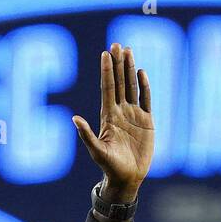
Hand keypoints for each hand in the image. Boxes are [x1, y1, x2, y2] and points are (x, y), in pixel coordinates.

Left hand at [72, 43, 153, 202]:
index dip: (106, 71)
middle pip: (119, 82)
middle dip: (118, 63)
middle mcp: (120, 112)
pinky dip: (144, 86)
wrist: (127, 178)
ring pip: (131, 87)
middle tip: (117, 44)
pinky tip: (141, 73)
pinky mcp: (147, 121)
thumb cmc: (110, 167)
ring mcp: (134, 115)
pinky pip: (146, 99)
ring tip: (128, 51)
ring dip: (130, 69)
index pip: (107, 88)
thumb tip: (74, 119)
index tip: (104, 54)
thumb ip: (87, 134)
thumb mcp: (97, 151)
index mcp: (108, 116)